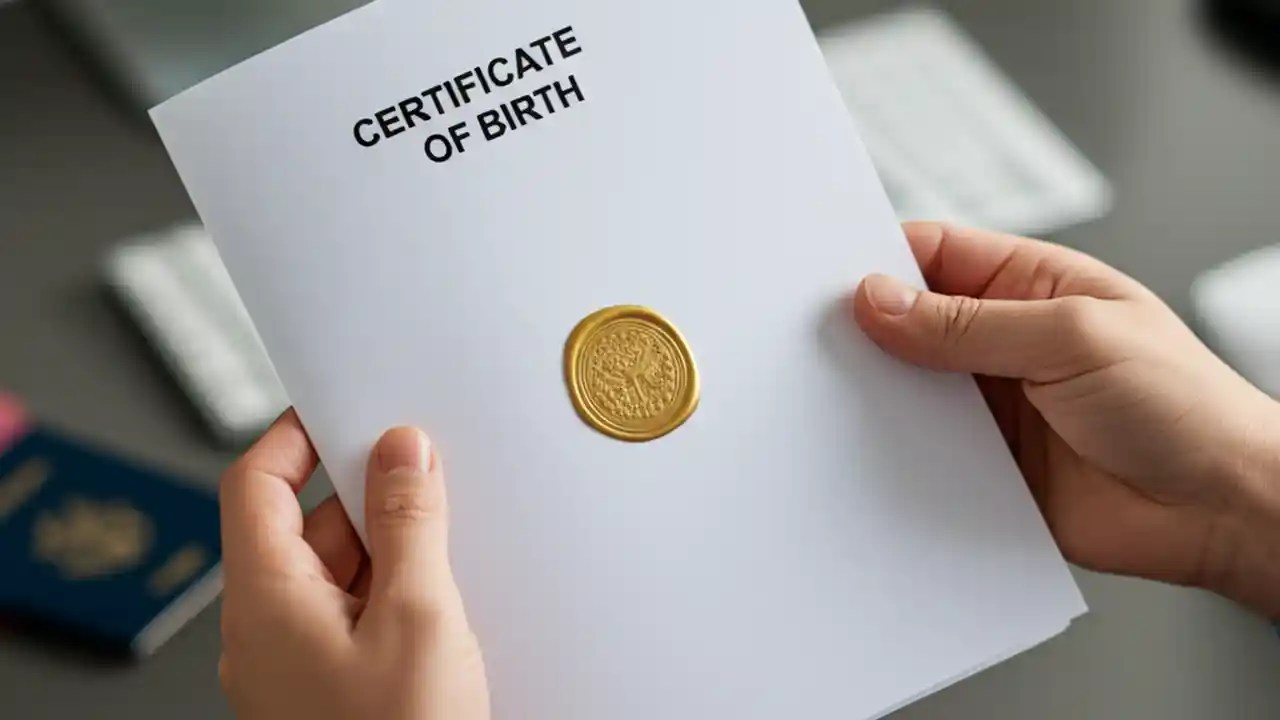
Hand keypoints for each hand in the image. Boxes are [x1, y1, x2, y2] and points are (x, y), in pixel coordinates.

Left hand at [218, 412, 489, 719]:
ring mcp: (291, 666)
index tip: (342, 413)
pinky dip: (388, 595)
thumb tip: (401, 454)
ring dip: (384, 551)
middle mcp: (264, 634)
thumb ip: (408, 525)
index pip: (256, 486)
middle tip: (420, 476)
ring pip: (331, 575)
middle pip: (300, 529)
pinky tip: (437, 603)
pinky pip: (348, 617)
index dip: (296, 438)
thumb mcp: (417, 618)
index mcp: (264, 603)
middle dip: (363, 496)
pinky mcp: (324, 689)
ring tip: (442, 552)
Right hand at [852, 223, 1279, 615]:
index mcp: (1031, 285)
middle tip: (824, 343)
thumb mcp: (1073, 338)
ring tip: (845, 401)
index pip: (935, 255)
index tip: (831, 278)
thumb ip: (969, 324)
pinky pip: (923, 454)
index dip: (880, 261)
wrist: (1223, 509)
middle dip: (868, 331)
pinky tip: (881, 456)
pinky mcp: (987, 467)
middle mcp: (1004, 342)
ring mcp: (994, 406)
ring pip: (909, 391)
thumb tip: (882, 301)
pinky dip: (897, 456)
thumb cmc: (1186, 406)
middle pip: (910, 323)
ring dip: (881, 398)